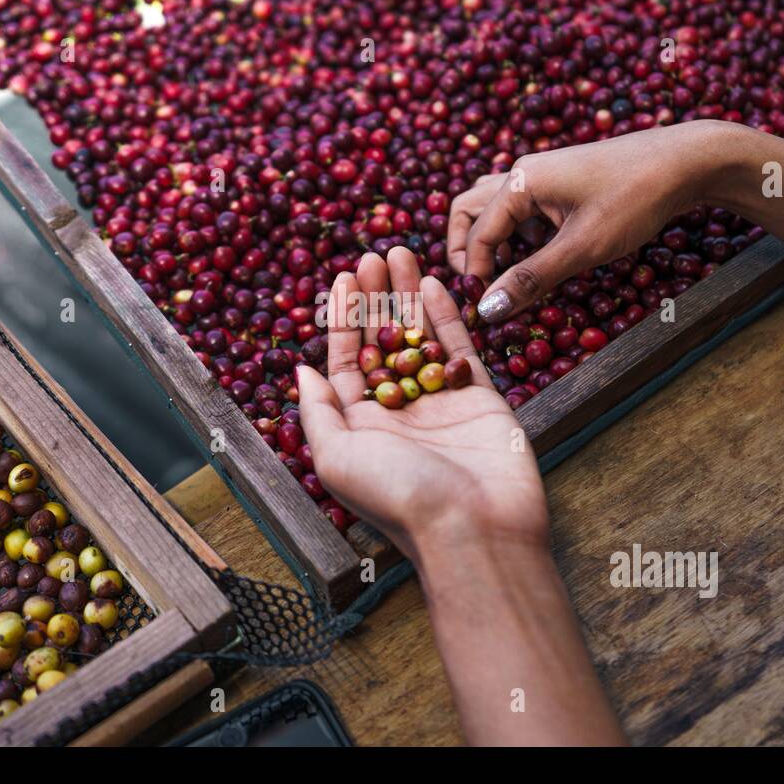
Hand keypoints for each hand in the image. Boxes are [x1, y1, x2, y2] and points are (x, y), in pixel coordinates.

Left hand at [297, 247, 547, 563]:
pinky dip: (447, 316)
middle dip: (377, 297)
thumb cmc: (399, 498)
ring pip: (421, 337)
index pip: (348, 361)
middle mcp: (401, 413)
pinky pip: (461, 350)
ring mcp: (443, 404)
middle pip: (384, 342)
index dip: (344, 318)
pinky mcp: (483, 400)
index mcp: (362, 426)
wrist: (475, 530)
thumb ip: (318, 411)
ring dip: (409, 296)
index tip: (344, 277)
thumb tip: (300, 371)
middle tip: (373, 254)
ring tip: (401, 253)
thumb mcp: (337, 457)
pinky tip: (434, 282)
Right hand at [448, 120, 746, 322]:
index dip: (474, 275)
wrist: (687, 162)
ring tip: (502, 276)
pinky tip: (535, 256)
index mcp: (520, 181)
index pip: (477, 233)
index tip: (482, 311)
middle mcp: (523, 172)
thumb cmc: (635, 199)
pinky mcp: (562, 182)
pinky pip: (522, 207)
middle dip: (466, 251)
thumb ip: (531, 278)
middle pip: (469, 210)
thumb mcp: (582, 246)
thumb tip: (488, 309)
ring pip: (494, 207)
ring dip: (489, 240)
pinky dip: (516, 233)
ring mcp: (542, 174)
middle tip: (477, 288)